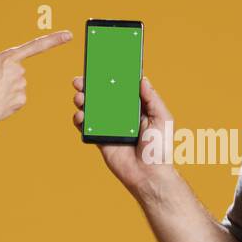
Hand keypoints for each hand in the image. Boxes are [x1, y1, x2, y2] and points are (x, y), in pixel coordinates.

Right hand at [0, 30, 72, 129]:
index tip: (69, 35)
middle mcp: (19, 70)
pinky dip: (9, 100)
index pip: (36, 45)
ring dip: (7, 88)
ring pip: (17, 84)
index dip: (54, 39)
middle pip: (17, 70)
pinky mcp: (22, 100)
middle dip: (6, 76)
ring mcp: (22, 86)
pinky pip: (18, 97)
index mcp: (8, 58)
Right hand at [71, 75, 176, 196]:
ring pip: (92, 109)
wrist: (149, 175)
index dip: (109, 77)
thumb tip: (143, 79)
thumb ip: (152, 99)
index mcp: (136, 107)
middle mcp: (121, 115)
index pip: (120, 87)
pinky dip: (79, 120)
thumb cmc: (159, 148)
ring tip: (80, 98)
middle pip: (102, 95)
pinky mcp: (100, 139)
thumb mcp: (162, 118)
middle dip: (89, 86)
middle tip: (79, 81)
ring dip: (82, 100)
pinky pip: (86, 127)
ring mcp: (109, 126)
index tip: (99, 66)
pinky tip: (80, 116)